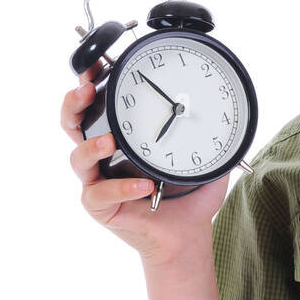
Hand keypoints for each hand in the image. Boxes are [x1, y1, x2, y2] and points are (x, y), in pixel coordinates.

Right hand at [62, 59, 229, 266]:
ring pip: (78, 159)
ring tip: (109, 142)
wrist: (188, 234)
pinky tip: (143, 187)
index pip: (98, 106)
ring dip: (91, 147)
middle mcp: (103, 156)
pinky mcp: (101, 207)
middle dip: (73, 104)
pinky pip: (100, 195)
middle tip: (85, 92)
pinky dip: (121, 188)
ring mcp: (98, 181)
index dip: (89, 84)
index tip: (95, 65)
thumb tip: (228, 112)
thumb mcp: (204, 158)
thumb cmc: (189, 195)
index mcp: (123, 138)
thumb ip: (211, 135)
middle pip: (72, 123)